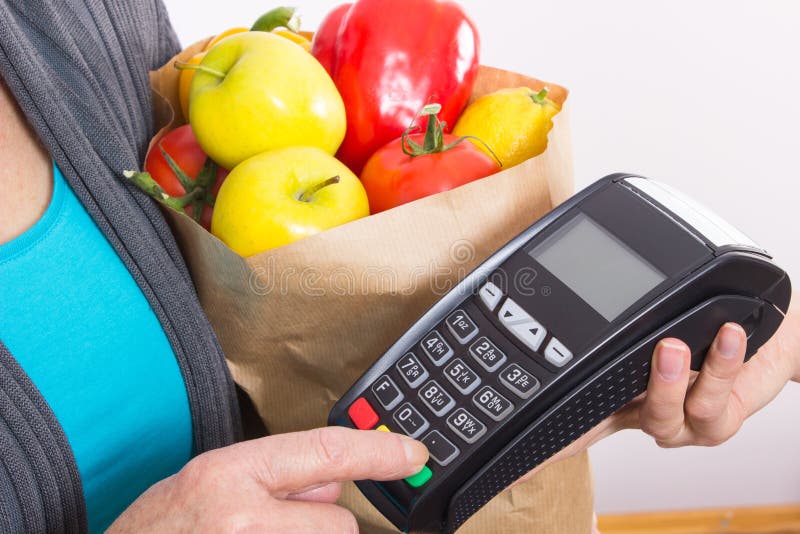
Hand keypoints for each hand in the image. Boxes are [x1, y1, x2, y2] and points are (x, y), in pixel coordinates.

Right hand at [108, 426, 427, 532]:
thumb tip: (331, 480)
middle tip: (273, 529)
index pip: (324, 451)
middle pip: (336, 522)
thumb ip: (270, 474)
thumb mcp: (204, 482)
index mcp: (228, 474)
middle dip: (317, 528)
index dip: (378, 453)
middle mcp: (242, 519)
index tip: (414, 454)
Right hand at [516, 294, 798, 482]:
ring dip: (664, 381)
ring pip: (657, 418)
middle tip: (553, 435)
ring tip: (670, 346)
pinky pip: (707, 404)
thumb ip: (618, 308)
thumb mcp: (659, 311)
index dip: (537, 433)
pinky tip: (726, 337)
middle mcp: (639, 407)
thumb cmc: (712, 320)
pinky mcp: (712, 423)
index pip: (569, 407)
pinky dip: (717, 368)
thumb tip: (570, 277)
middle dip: (565, 445)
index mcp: (615, 383)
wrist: (775, 335)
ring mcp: (675, 419)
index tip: (509, 454)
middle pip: (591, 432)